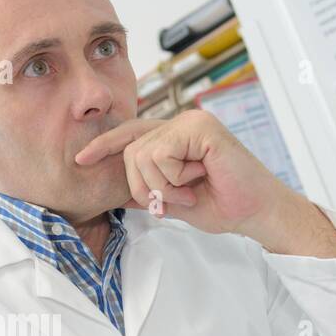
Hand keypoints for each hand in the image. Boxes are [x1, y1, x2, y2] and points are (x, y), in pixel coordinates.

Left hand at [74, 110, 335, 256]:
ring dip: (162, 186)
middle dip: (143, 186)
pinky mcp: (201, 127)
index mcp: (174, 137)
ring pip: (143, 155)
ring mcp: (191, 122)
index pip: (130, 135)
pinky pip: (162, 154)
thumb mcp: (174, 201)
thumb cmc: (223, 205)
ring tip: (190, 191)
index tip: (81, 159)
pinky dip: (175, 178)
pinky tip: (199, 180)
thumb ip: (147, 191)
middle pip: (131, 151)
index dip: (104, 145)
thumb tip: (116, 193)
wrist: (255, 212)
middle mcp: (181, 123)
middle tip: (174, 200)